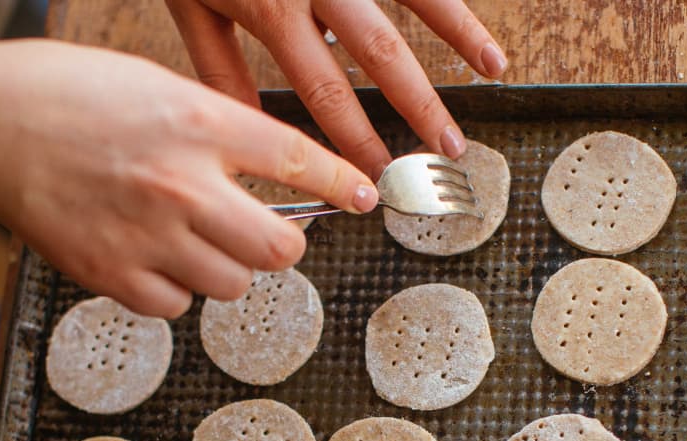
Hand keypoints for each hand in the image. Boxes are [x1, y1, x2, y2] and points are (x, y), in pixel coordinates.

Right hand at [0, 40, 377, 317]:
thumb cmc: (69, 96)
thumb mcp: (157, 87)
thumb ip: (218, 131)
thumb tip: (268, 169)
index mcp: (196, 123)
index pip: (296, 159)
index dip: (342, 182)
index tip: (364, 197)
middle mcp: (180, 183)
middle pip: (277, 248)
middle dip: (283, 246)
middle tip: (269, 238)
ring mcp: (148, 235)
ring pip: (233, 285)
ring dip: (227, 269)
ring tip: (194, 241)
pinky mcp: (115, 275)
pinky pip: (178, 305)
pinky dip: (176, 289)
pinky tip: (155, 259)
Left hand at [166, 0, 507, 177]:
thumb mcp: (192, 4)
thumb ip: (220, 68)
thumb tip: (247, 132)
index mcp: (273, 9)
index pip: (325, 92)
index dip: (357, 139)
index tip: (379, 177)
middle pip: (379, 52)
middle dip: (419, 105)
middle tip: (446, 148)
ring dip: (459, 35)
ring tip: (494, 71)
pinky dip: (451, 0)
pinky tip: (479, 20)